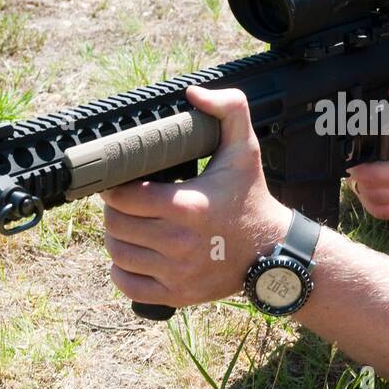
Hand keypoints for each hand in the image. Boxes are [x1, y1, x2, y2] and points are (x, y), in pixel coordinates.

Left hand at [99, 85, 290, 308]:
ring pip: (118, 254)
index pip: (124, 197)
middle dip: (115, 210)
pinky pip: (128, 286)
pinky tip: (134, 255)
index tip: (122, 182)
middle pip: (116, 225)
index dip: (115, 187)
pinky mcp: (177, 295)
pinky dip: (122, 271)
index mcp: (189, 205)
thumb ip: (228, 109)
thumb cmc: (252, 197)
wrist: (273, 251)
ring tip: (130, 226)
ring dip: (117, 238)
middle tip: (126, 202)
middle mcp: (180, 243)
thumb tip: (194, 93)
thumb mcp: (245, 149)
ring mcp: (178, 273)